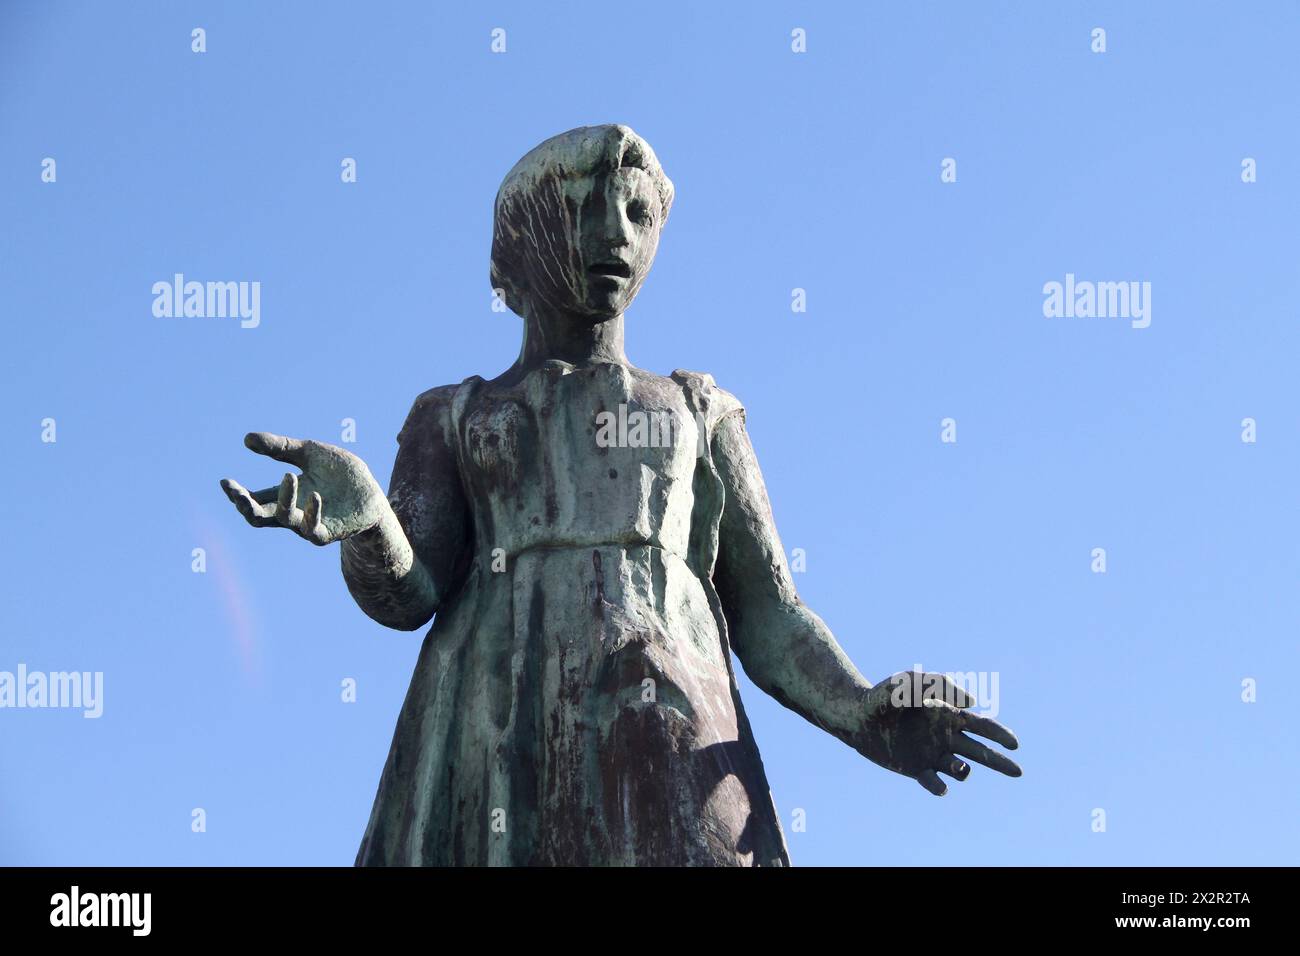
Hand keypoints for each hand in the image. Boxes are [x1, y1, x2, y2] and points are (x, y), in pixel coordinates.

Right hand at [220, 432, 388, 545]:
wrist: (371, 492)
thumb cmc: (340, 474)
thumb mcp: (309, 454)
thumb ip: (281, 448)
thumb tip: (246, 439)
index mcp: (284, 496)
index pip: (254, 499)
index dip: (237, 494)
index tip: (225, 481)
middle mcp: (292, 513)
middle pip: (259, 517)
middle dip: (244, 505)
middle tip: (236, 492)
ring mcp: (308, 525)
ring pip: (284, 519)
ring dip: (283, 499)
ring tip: (289, 476)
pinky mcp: (328, 532)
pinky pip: (313, 528)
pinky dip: (312, 511)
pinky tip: (314, 493)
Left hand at [856, 670, 1021, 795]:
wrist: (856, 715)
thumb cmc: (885, 695)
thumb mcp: (912, 682)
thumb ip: (940, 685)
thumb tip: (971, 703)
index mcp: (948, 716)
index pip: (983, 727)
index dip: (1001, 735)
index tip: (1015, 744)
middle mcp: (945, 737)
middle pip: (981, 752)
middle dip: (1000, 762)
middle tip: (1018, 771)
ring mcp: (932, 754)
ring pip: (960, 769)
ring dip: (964, 770)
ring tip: (958, 765)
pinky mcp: (916, 769)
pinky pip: (935, 783)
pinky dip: (940, 786)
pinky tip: (939, 783)